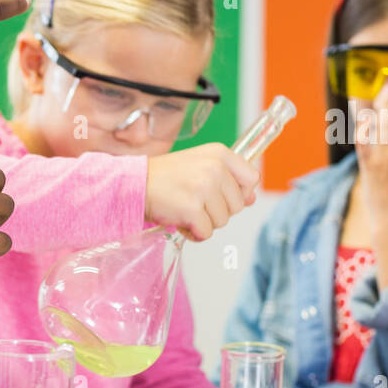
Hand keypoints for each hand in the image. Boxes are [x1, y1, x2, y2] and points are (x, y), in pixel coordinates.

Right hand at [144, 143, 259, 240]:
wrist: (135, 184)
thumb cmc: (165, 176)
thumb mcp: (200, 165)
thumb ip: (228, 178)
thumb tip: (251, 199)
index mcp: (220, 154)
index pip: (252, 178)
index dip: (240, 193)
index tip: (222, 195)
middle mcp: (215, 168)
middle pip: (237, 205)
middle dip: (217, 210)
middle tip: (194, 201)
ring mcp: (204, 188)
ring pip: (222, 221)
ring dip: (204, 222)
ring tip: (185, 209)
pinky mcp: (192, 209)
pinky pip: (206, 233)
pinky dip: (194, 232)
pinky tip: (180, 221)